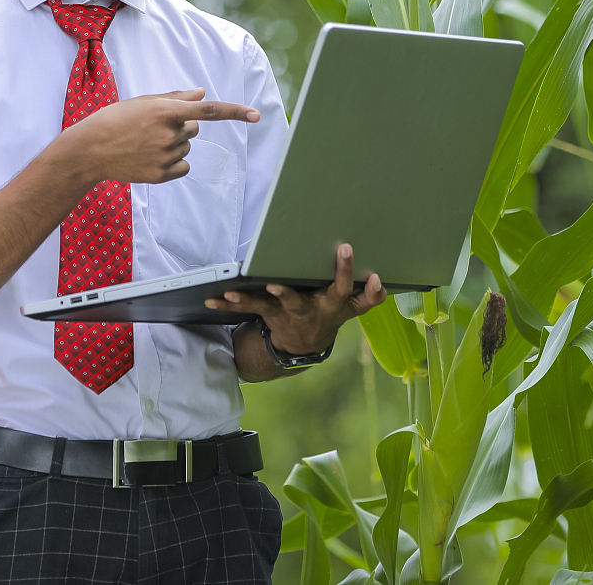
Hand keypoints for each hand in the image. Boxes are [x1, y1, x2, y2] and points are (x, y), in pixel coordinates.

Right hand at [53, 88, 258, 187]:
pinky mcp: (160, 175)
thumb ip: (175, 98)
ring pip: (186, 148)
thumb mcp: (143, 102)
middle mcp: (168, 134)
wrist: (90, 150)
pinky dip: (173, 164)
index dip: (235, 112)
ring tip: (145, 143)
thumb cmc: (116, 120)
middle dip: (181, 126)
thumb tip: (201, 93)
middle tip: (153, 128)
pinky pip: (182, 168)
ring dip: (173, 145)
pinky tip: (150, 158)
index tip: (256, 115)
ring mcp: (165, 156)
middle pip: (194, 129)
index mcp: (165, 111)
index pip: (209, 110)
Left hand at [205, 243, 384, 355]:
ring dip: (246, 301)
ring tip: (230, 294)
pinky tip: (211, 298)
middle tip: (274, 284)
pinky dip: (227, 304)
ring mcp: (283, 314)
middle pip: (296, 302)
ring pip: (263, 307)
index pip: (340, 286)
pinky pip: (245, 309)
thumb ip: (368, 296)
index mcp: (329, 304)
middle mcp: (305, 310)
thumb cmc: (330, 314)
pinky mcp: (265, 314)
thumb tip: (380, 282)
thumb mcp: (353, 309)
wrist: (306, 345)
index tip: (345, 248)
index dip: (344, 270)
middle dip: (285, 293)